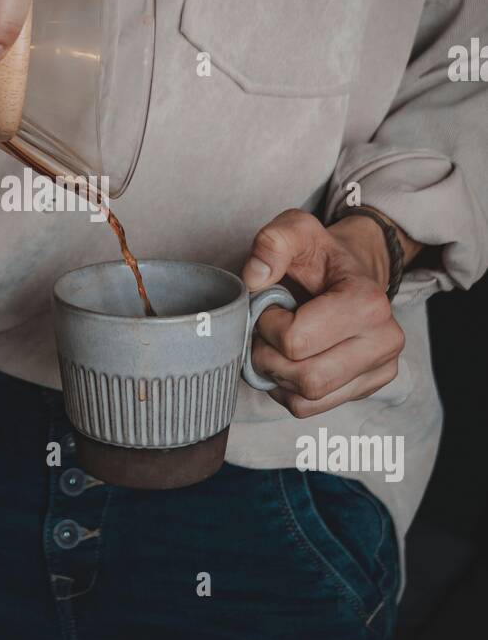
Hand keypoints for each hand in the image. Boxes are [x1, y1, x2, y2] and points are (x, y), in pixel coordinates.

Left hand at [241, 208, 405, 415]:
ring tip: (277, 344)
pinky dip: (287, 391)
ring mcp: (381, 369)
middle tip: (265, 330)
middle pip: (305, 378)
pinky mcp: (368, 388)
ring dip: (277, 375)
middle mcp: (385, 340)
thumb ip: (273, 241)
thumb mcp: (295, 230)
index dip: (268, 325)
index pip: (296, 342)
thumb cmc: (320, 256)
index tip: (270, 305)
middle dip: (270, 357)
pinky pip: (310, 409)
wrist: (349, 273)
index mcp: (368, 302)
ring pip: (307, 398)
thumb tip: (255, 277)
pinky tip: (288, 362)